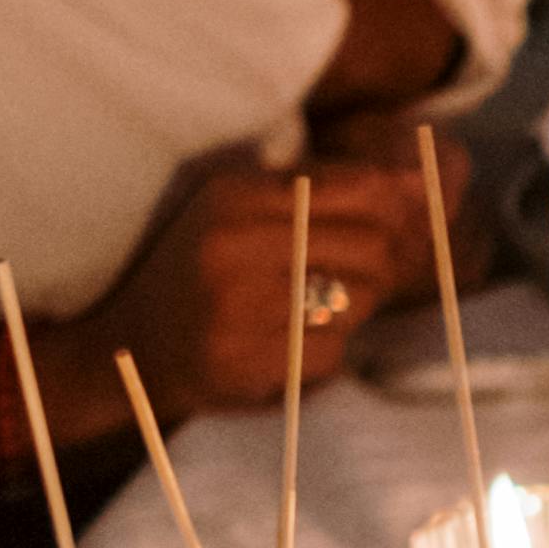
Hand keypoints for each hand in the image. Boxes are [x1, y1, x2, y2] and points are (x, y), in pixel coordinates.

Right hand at [60, 142, 424, 426]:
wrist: (129, 347)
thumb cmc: (202, 272)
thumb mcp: (242, 212)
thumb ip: (322, 193)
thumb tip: (419, 187)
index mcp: (236, 195)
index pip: (359, 189)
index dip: (399, 209)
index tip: (405, 223)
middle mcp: (234, 243)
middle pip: (372, 247)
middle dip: (384, 266)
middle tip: (364, 278)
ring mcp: (236, 305)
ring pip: (357, 301)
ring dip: (354, 310)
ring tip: (317, 310)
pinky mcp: (243, 360)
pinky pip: (331, 351)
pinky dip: (327, 352)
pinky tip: (292, 346)